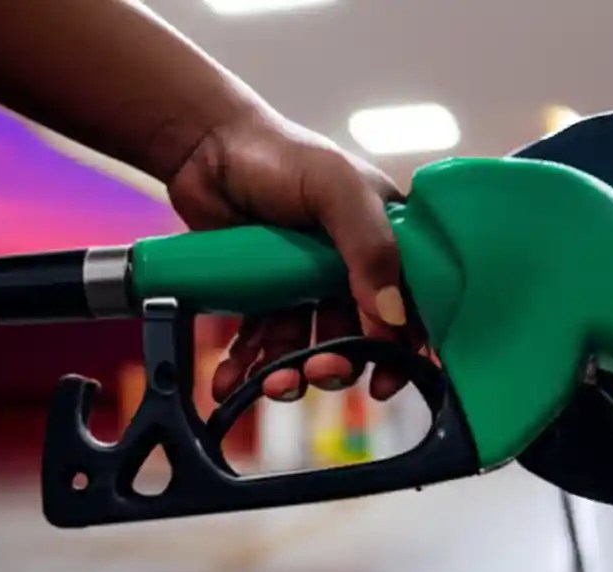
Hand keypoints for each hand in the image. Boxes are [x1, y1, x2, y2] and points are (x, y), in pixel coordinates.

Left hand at [167, 109, 421, 403]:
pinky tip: (227, 384)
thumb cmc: (279, 155)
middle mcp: (350, 268)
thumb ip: (370, 247)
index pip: (410, 305)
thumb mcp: (337, 189)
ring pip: (307, 348)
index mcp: (385, 240)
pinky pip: (262, 343)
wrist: (203, 146)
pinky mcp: (265, 295)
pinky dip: (247, 368)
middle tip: (316, 370)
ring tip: (269, 384)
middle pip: (357, 338)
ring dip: (291, 375)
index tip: (386, 380)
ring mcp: (306, 285)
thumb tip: (391, 316)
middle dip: (338, 365)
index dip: (403, 348)